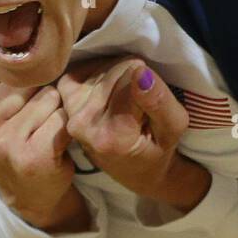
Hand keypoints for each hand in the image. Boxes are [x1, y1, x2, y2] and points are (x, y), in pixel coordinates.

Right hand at [0, 40, 88, 230]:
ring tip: (42, 124)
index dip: (19, 72)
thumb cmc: (6, 134)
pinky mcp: (31, 158)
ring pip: (47, 94)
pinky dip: (65, 123)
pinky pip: (62, 116)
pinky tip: (55, 138)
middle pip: (26, 78)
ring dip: (54, 105)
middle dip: (39, 88)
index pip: (0, 64)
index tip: (17, 92)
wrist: (28, 191)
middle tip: (32, 112)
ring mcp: (0, 145)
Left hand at [57, 56, 209, 210]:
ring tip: (128, 96)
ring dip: (119, 73)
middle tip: (141, 100)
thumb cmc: (157, 149)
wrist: (134, 170)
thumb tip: (140, 71)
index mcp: (113, 135)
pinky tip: (109, 87)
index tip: (152, 103)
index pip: (133, 78)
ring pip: (102, 68)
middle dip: (134, 76)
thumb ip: (159, 102)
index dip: (149, 83)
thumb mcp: (173, 128)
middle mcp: (84, 125)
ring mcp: (71, 114)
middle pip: (117, 70)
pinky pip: (79, 70)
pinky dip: (96, 71)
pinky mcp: (64, 105)